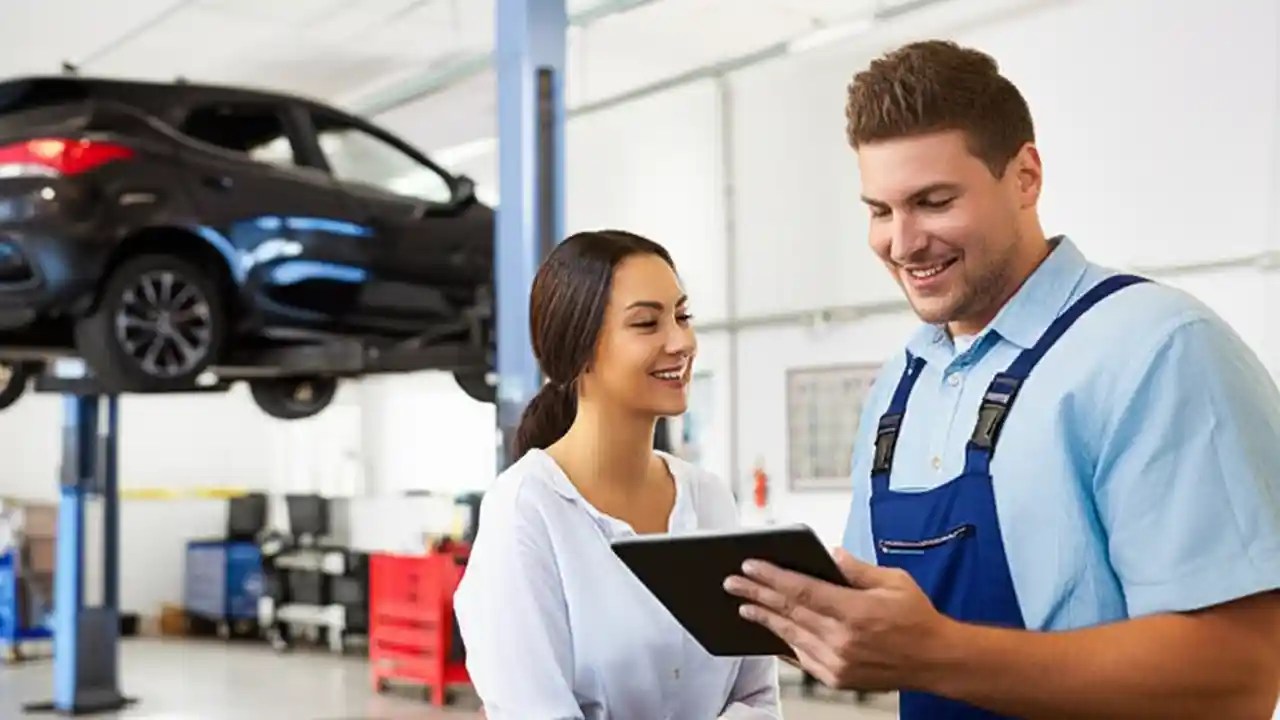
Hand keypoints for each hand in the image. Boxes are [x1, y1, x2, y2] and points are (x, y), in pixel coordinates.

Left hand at [723, 547, 956, 691]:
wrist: (937, 660)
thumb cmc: (917, 618)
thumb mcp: (893, 581)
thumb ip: (856, 568)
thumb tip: (830, 555)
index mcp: (855, 611)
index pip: (802, 590)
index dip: (771, 577)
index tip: (749, 565)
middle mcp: (843, 639)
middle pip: (789, 612)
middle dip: (756, 595)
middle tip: (732, 582)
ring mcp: (838, 662)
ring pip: (790, 636)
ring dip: (764, 618)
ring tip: (744, 606)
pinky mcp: (837, 678)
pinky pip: (801, 658)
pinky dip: (783, 642)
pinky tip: (771, 631)